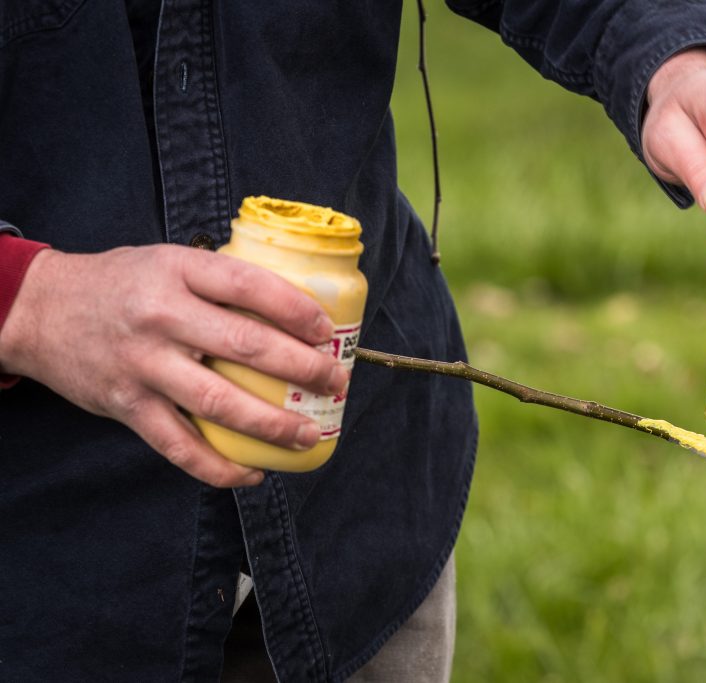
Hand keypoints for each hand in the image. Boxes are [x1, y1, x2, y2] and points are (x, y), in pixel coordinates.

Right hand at [0, 245, 348, 487]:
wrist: (40, 311)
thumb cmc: (121, 284)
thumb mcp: (169, 261)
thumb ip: (219, 281)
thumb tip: (294, 307)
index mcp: (178, 271)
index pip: (250, 285)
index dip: (296, 309)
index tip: (327, 330)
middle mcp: (162, 316)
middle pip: (247, 346)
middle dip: (302, 369)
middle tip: (335, 382)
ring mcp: (144, 364)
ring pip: (220, 403)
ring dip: (272, 425)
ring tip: (308, 434)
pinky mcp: (128, 405)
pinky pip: (180, 447)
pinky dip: (219, 468)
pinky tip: (252, 473)